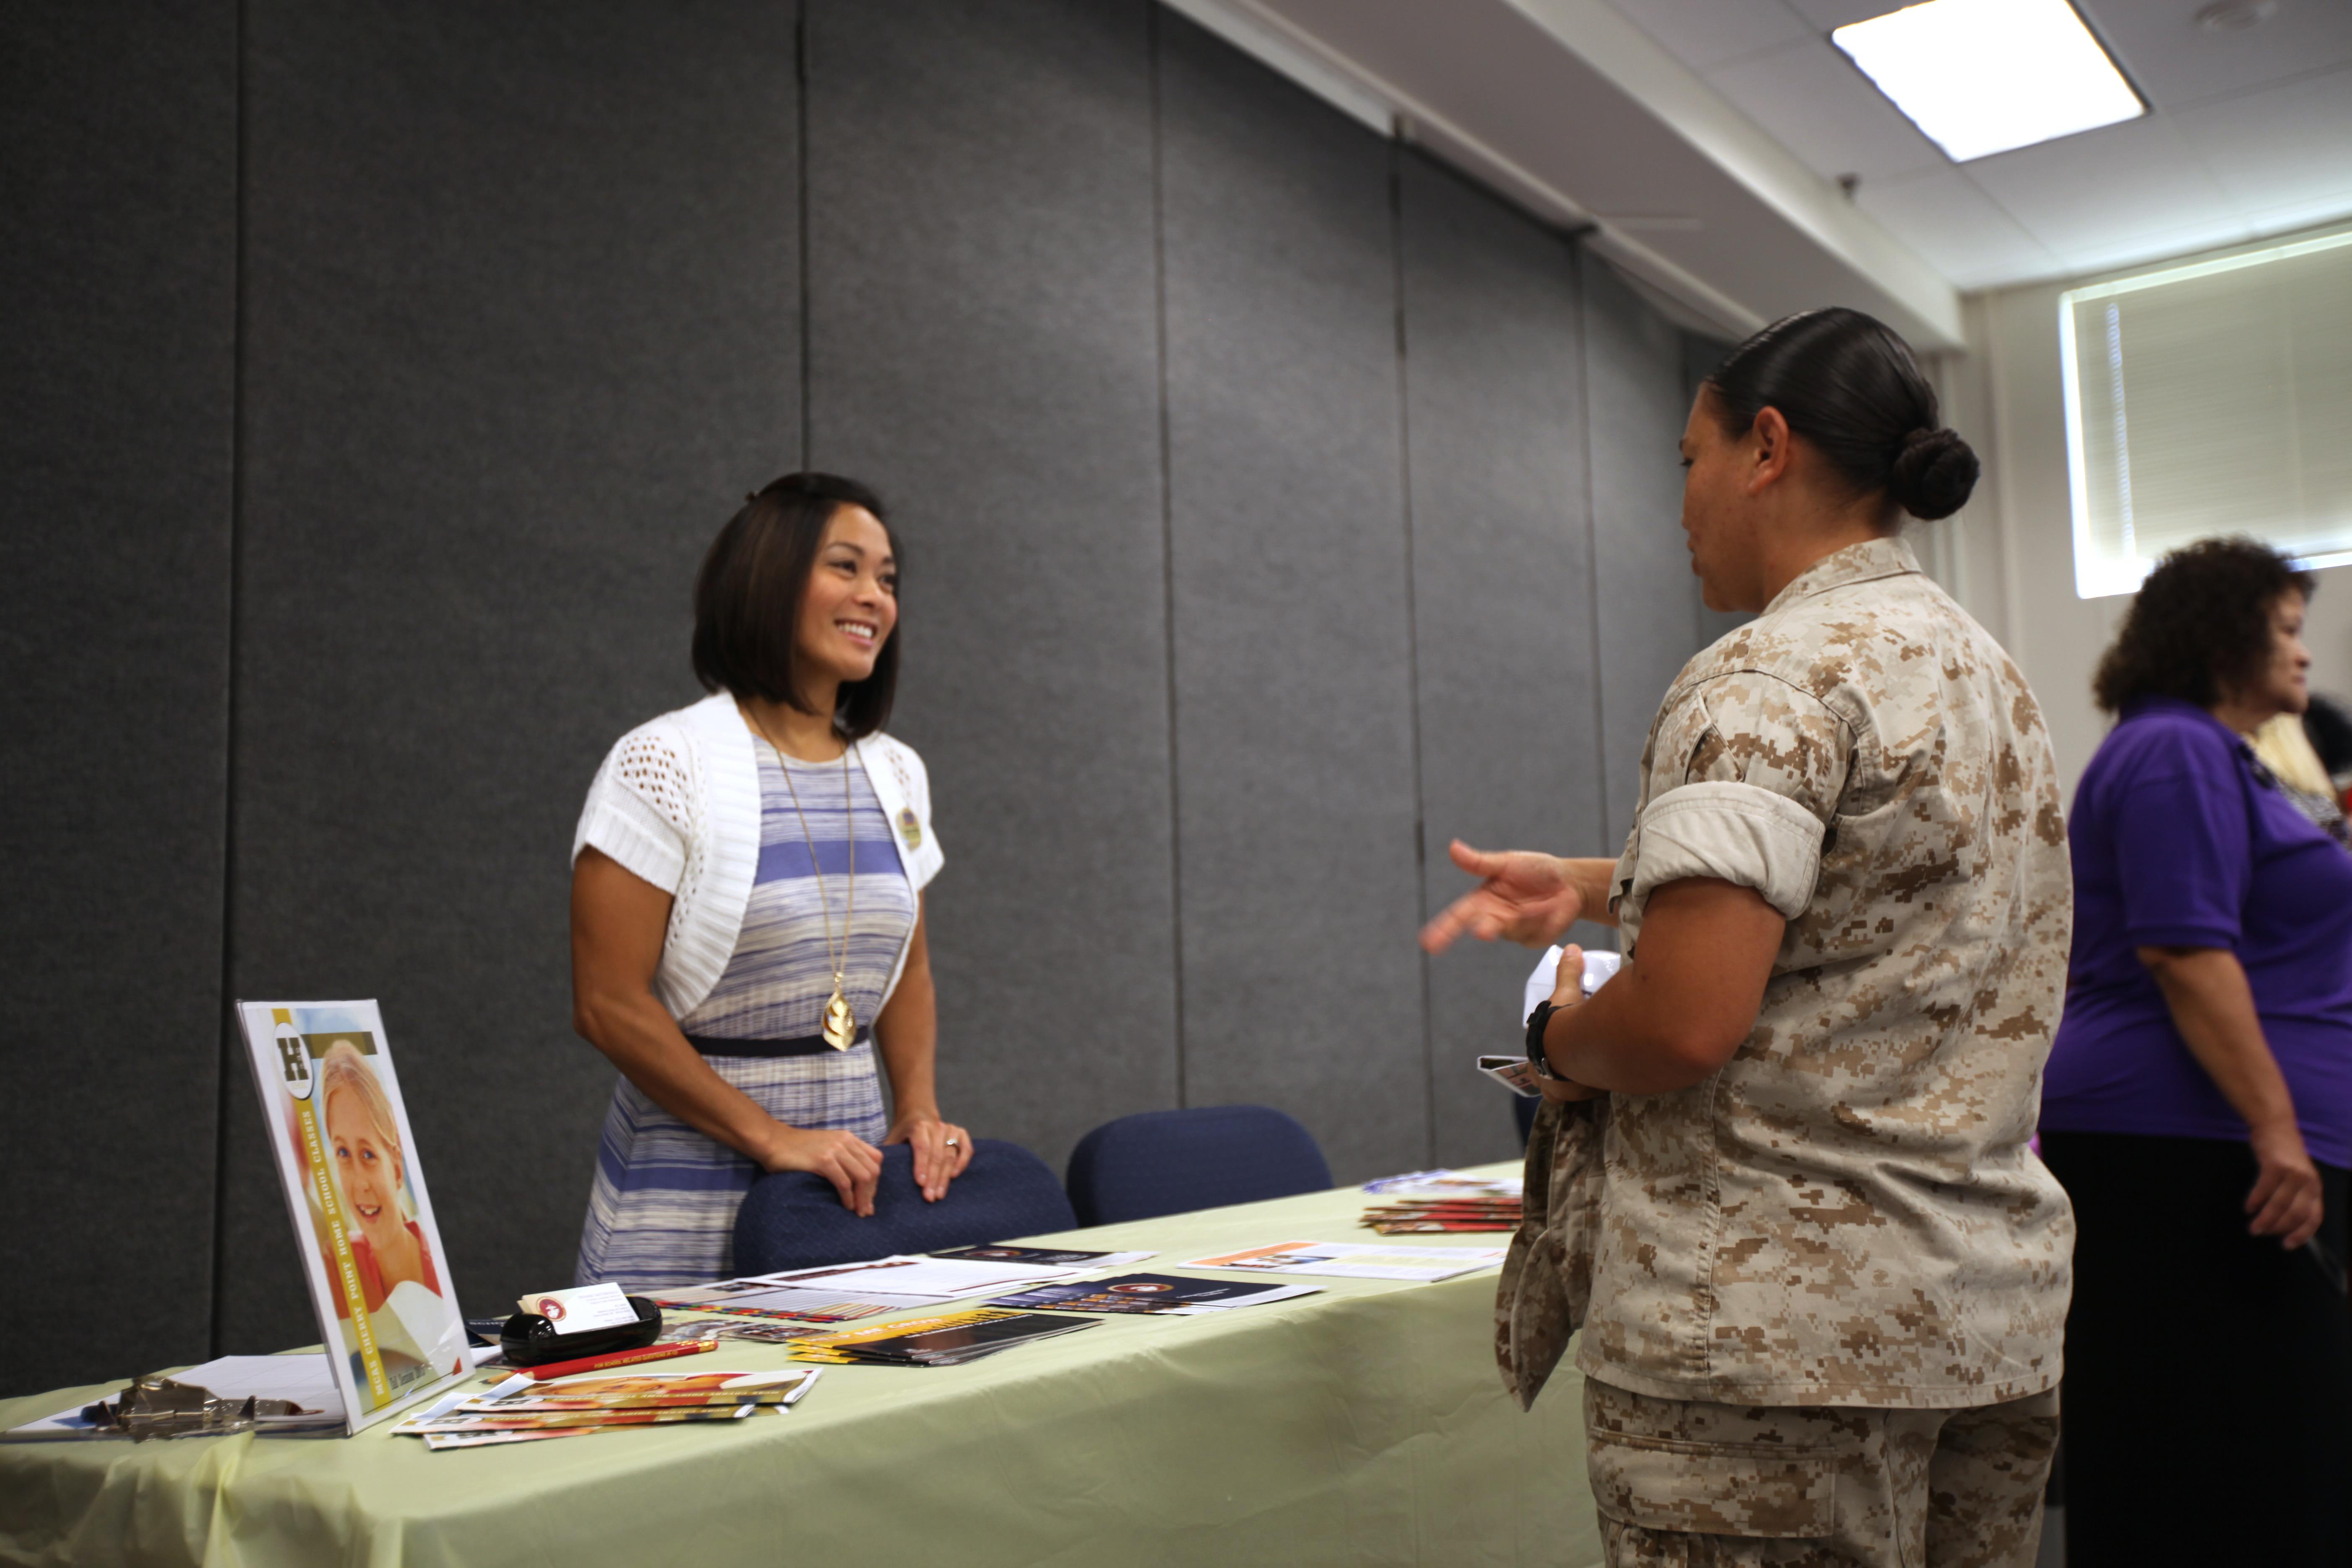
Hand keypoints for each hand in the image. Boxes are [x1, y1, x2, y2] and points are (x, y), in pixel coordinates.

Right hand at [761, 1125, 882, 1216]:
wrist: (774, 1141)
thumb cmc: (798, 1150)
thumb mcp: (827, 1147)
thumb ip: (844, 1159)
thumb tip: (860, 1186)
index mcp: (848, 1138)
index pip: (876, 1159)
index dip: (876, 1181)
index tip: (868, 1197)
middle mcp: (845, 1142)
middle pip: (872, 1170)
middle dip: (871, 1193)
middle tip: (866, 1210)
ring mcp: (835, 1150)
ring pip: (862, 1177)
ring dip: (862, 1198)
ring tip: (858, 1211)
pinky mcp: (823, 1160)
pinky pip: (844, 1182)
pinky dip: (848, 1197)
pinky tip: (846, 1205)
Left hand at [885, 1112, 972, 1201]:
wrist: (918, 1113)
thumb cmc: (903, 1132)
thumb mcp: (893, 1138)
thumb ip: (889, 1153)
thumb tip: (879, 1174)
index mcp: (918, 1127)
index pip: (922, 1147)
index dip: (921, 1165)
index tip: (920, 1183)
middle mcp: (936, 1126)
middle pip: (937, 1155)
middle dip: (934, 1178)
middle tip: (930, 1197)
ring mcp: (949, 1129)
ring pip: (950, 1155)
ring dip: (945, 1176)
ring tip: (939, 1194)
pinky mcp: (960, 1132)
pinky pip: (966, 1148)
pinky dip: (963, 1161)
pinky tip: (955, 1175)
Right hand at [1420, 842, 1582, 952]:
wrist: (1569, 882)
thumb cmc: (1535, 870)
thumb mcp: (1506, 862)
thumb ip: (1478, 862)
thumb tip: (1453, 848)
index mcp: (1483, 900)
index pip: (1457, 917)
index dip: (1442, 930)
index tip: (1428, 942)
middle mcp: (1494, 918)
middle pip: (1480, 929)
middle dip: (1483, 930)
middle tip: (1482, 931)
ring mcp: (1514, 931)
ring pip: (1511, 930)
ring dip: (1524, 916)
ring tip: (1540, 902)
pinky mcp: (1532, 939)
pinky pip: (1532, 933)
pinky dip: (1542, 918)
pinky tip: (1550, 909)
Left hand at [1535, 944, 1603, 1101]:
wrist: (1578, 1046)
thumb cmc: (1564, 1021)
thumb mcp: (1565, 994)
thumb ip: (1567, 973)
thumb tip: (1571, 948)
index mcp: (1536, 1054)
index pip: (1537, 1062)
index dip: (1549, 1058)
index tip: (1563, 1052)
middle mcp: (1545, 1078)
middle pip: (1550, 1084)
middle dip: (1560, 1077)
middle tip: (1578, 1066)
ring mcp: (1563, 1091)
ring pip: (1567, 1094)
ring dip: (1577, 1087)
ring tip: (1594, 1076)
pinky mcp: (1583, 1098)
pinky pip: (1587, 1099)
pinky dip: (1594, 1093)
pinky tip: (1605, 1085)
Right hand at [2247, 1121, 2323, 1248]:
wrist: (2276, 1125)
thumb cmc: (2285, 1154)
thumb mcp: (2298, 1176)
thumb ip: (2296, 1196)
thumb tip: (2284, 1223)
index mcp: (2315, 1187)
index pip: (2314, 1217)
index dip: (2302, 1234)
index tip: (2287, 1244)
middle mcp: (2308, 1181)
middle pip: (2295, 1214)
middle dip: (2278, 1228)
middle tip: (2262, 1234)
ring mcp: (2293, 1173)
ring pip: (2279, 1205)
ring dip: (2264, 1219)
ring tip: (2253, 1228)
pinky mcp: (2275, 1165)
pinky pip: (2264, 1189)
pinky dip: (2255, 1201)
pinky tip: (2248, 1208)